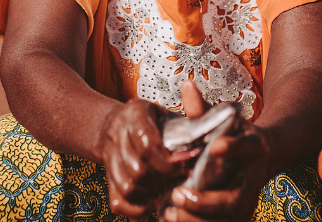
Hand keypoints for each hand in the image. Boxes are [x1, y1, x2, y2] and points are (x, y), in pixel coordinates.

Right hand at [97, 98, 182, 217]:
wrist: (114, 124)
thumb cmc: (150, 120)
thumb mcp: (168, 113)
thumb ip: (188, 126)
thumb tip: (213, 141)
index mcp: (135, 114)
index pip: (147, 145)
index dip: (166, 162)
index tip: (180, 166)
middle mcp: (118, 134)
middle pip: (137, 169)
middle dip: (160, 178)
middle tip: (175, 178)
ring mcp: (110, 157)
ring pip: (127, 187)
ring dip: (149, 193)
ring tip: (164, 188)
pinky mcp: (108, 178)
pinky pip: (118, 202)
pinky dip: (136, 209)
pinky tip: (151, 202)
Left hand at [162, 81, 272, 221]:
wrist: (262, 156)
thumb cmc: (234, 135)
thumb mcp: (222, 120)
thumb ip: (202, 109)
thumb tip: (186, 84)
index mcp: (253, 148)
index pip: (246, 147)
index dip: (232, 147)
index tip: (214, 146)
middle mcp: (254, 179)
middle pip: (234, 199)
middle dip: (205, 201)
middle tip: (176, 194)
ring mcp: (248, 201)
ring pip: (228, 218)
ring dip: (197, 219)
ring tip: (169, 212)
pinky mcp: (240, 216)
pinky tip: (172, 219)